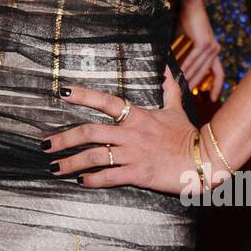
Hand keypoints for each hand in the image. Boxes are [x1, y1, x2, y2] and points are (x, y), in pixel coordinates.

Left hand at [41, 69, 195, 194]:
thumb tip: (166, 68)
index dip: (83, 95)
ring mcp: (133, 154)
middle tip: (45, 145)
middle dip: (63, 139)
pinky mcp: (138, 174)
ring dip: (70, 162)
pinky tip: (80, 181)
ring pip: (93, 157)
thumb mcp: (176, 109)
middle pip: (89, 132)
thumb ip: (168, 89)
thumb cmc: (188, 135)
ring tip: (54, 167)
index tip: (62, 93)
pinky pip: (109, 177)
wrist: (205, 160)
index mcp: (137, 116)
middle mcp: (130, 134)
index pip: (105, 101)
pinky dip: (92, 180)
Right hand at [176, 0, 224, 100]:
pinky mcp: (203, 43)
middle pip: (206, 74)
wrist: (193, 6)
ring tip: (180, 89)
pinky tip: (178, 74)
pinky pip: (193, 59)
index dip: (216, 86)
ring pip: (198, 68)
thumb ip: (188, 54)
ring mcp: (210, 47)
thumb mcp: (191, 41)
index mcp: (214, 51)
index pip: (218, 73)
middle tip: (187, 98)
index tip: (212, 98)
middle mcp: (214, 50)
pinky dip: (185, 68)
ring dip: (189, 79)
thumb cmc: (190, 22)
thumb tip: (178, 67)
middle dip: (197, 87)